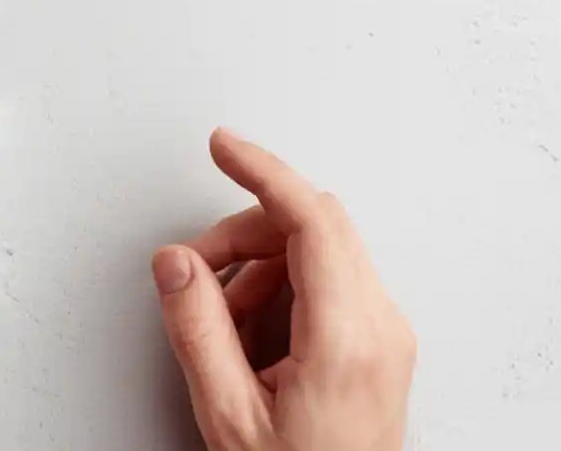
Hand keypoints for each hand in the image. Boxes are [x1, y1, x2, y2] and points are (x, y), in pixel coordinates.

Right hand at [153, 129, 415, 450]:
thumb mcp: (227, 412)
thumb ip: (197, 328)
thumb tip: (176, 261)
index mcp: (347, 338)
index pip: (310, 220)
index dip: (262, 171)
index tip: (224, 147)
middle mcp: (379, 326)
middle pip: (312, 226)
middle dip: (243, 232)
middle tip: (194, 268)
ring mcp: (384, 332)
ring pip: (316, 250)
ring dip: (257, 265)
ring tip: (222, 324)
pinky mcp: (377, 341)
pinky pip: (325, 280)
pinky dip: (278, 287)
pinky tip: (248, 333)